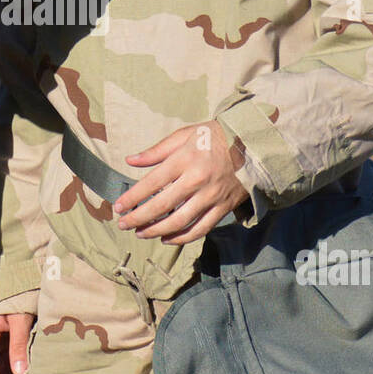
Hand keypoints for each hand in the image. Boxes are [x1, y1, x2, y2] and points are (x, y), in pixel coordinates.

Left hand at [113, 121, 248, 244]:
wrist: (254, 146)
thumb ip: (157, 150)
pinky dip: (183, 237)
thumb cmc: (216, 136)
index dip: (133, 197)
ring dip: (156, 231)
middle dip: (139, 218)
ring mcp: (211, 196)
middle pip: (162, 206)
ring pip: (179, 222)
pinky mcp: (223, 207)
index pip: (152, 183)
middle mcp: (197, 180)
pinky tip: (167, 238)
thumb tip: (131, 160)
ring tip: (141, 233)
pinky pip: (201, 228)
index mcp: (185, 160)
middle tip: (123, 225)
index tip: (118, 206)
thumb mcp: (185, 134)